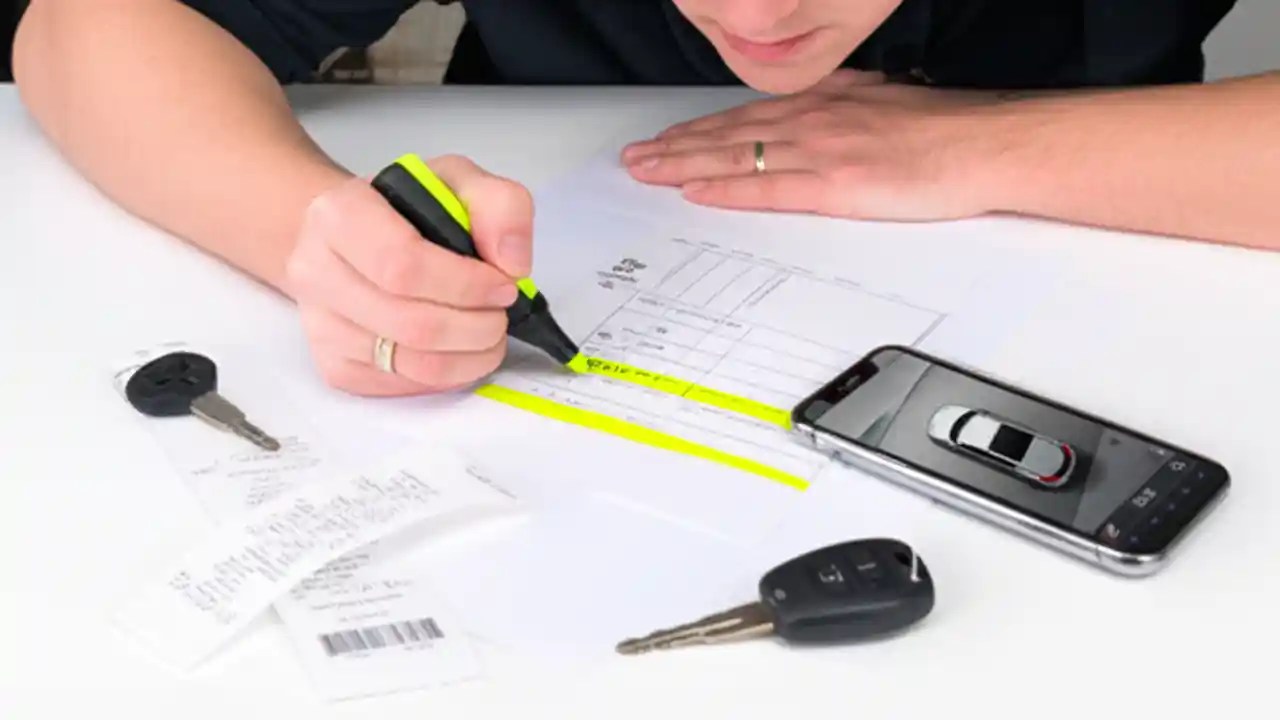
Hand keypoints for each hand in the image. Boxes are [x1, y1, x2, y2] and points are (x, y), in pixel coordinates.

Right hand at [283, 155, 532, 395]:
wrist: (352, 238)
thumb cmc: (405, 210)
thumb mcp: (458, 182)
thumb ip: (500, 206)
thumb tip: (513, 263)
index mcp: (339, 214)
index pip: (403, 264)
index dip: (465, 284)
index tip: (503, 285)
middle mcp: (316, 270)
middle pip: (411, 323)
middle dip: (476, 326)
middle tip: (501, 315)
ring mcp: (320, 324)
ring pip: (409, 363)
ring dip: (469, 357)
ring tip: (489, 334)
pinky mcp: (334, 365)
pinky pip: (400, 386)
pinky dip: (446, 375)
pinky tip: (459, 350)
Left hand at [620, 70, 1008, 220]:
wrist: (983, 143)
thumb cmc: (944, 128)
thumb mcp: (885, 100)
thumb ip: (848, 105)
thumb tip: (830, 105)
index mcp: (825, 104)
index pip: (747, 117)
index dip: (701, 130)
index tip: (668, 139)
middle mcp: (813, 121)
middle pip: (729, 135)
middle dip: (676, 147)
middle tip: (636, 159)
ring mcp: (820, 152)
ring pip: (736, 159)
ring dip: (684, 167)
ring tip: (647, 174)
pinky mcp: (834, 185)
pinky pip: (768, 189)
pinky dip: (727, 192)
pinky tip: (697, 195)